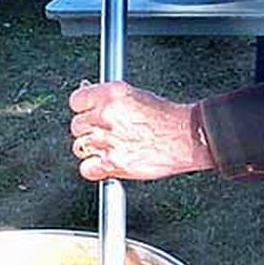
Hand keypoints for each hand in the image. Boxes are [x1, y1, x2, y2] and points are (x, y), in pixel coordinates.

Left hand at [69, 81, 213, 180]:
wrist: (187, 137)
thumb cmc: (168, 118)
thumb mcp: (136, 96)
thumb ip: (110, 99)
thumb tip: (90, 96)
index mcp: (111, 95)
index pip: (77, 101)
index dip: (82, 108)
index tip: (87, 113)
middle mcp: (106, 116)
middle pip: (76, 126)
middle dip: (89, 130)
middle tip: (105, 133)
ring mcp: (108, 141)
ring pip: (79, 147)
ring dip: (91, 150)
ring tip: (109, 147)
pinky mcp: (113, 163)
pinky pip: (86, 169)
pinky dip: (94, 169)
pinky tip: (106, 164)